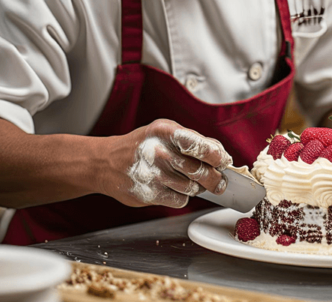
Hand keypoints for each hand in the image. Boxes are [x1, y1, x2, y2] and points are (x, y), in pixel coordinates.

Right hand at [100, 119, 232, 208]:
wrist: (107, 163)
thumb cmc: (142, 145)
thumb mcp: (165, 132)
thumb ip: (192, 140)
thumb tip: (221, 154)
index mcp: (166, 132)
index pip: (200, 145)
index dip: (217, 156)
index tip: (224, 161)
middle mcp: (159, 152)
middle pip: (200, 170)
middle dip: (215, 178)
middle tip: (220, 182)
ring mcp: (153, 174)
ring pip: (193, 188)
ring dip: (197, 188)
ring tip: (188, 181)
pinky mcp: (149, 194)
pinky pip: (180, 201)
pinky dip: (183, 197)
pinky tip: (174, 188)